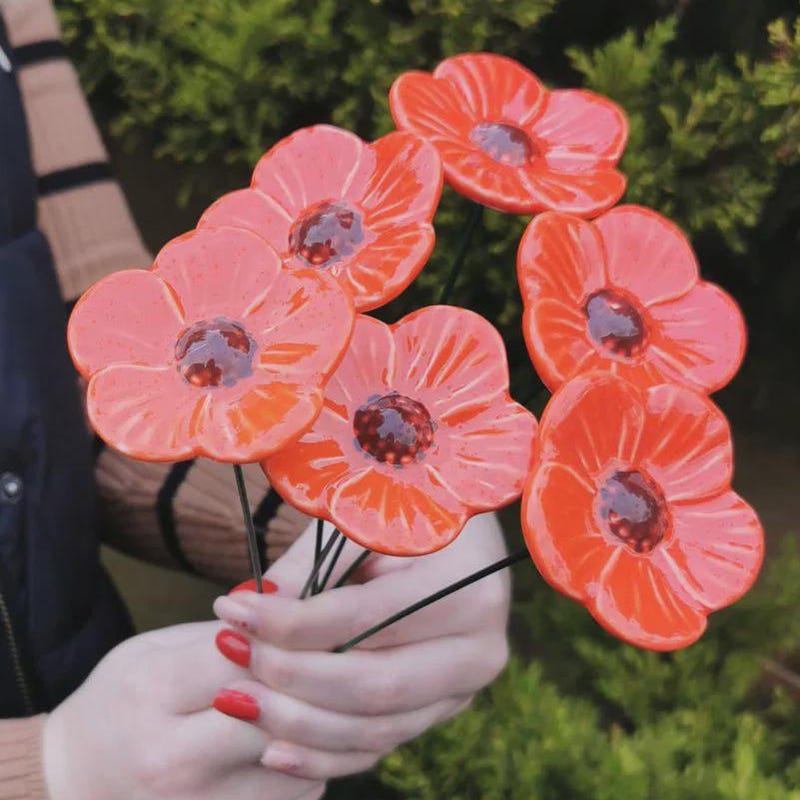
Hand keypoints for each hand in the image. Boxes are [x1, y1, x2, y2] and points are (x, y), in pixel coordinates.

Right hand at [43, 623, 324, 799]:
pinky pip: (298, 793)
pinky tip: (309, 735)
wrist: (79, 779)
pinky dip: (312, 760)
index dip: (293, 634)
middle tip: (345, 652)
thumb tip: (293, 608)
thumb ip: (222, 634)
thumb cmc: (123, 700)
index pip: (248, 656)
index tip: (320, 617)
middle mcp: (173, 756)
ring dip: (326, 722)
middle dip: (318, 678)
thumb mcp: (157, 648)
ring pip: (300, 758)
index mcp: (154, 691)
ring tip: (333, 691)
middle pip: (279, 710)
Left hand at [211, 513, 510, 779]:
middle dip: (289, 677)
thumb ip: (310, 565)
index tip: (231, 610)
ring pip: (373, 729)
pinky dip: (323, 757)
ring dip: (295, 723)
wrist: (460, 543)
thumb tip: (245, 607)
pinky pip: (380, 748)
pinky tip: (272, 750)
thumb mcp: (363, 525)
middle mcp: (479, 650)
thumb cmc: (406, 519)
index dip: (291, 621)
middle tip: (230, 654)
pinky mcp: (441, 712)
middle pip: (372, 685)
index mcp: (470, 589)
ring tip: (235, 699)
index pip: (364, 617)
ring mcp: (464, 690)